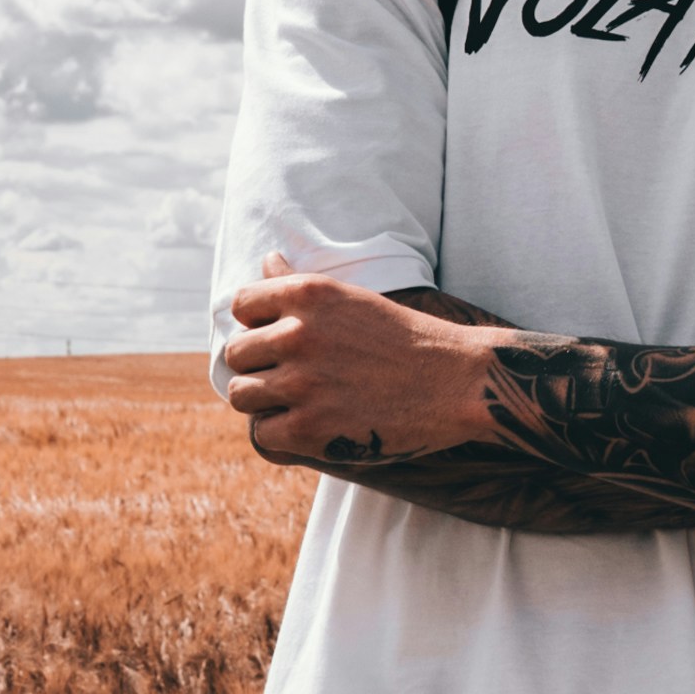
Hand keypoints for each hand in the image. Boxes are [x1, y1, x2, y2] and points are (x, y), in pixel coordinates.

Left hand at [225, 261, 505, 465]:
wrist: (458, 382)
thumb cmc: (407, 339)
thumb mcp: (353, 298)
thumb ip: (300, 283)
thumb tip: (267, 259)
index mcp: (309, 293)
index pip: (242, 305)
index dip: (256, 324)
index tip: (280, 339)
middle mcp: (299, 334)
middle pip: (236, 354)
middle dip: (258, 365)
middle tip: (292, 376)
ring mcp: (303, 383)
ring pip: (242, 395)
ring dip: (264, 401)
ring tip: (296, 401)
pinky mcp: (311, 429)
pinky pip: (264, 433)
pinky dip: (280, 433)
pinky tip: (309, 425)